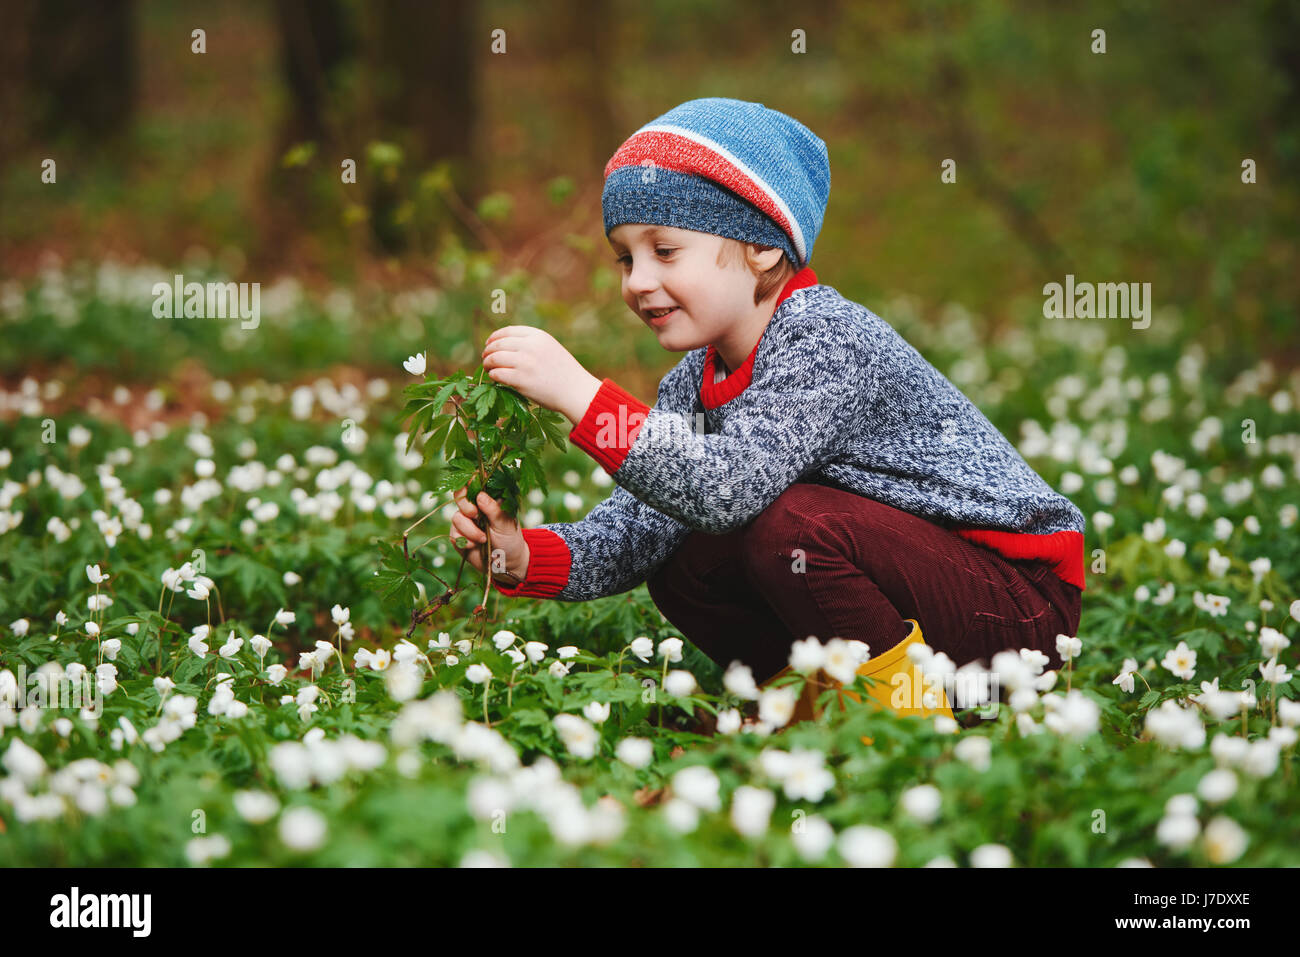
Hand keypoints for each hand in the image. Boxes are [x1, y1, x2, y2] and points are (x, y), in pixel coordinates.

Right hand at [449, 485, 529, 584]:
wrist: (505, 564)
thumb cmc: (510, 539)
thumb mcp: (506, 523)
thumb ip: (494, 509)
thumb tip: (480, 495)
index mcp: (488, 499)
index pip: (475, 483)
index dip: (470, 481)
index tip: (472, 487)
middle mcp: (474, 507)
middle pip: (459, 496)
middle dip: (466, 506)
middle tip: (476, 515)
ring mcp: (465, 521)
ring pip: (456, 518)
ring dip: (470, 530)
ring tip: (483, 539)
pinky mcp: (458, 535)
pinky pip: (454, 534)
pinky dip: (465, 541)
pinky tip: (475, 546)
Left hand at [481, 325, 601, 426]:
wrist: (576, 391)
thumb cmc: (564, 372)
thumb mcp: (550, 348)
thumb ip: (531, 344)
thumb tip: (504, 346)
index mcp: (538, 336)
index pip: (508, 331)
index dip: (494, 337)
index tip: (489, 344)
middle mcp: (530, 346)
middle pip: (498, 344)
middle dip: (488, 351)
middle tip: (485, 359)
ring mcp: (525, 363)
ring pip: (494, 358)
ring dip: (487, 363)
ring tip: (488, 368)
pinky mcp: (521, 380)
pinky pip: (497, 374)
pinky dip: (493, 375)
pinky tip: (495, 378)